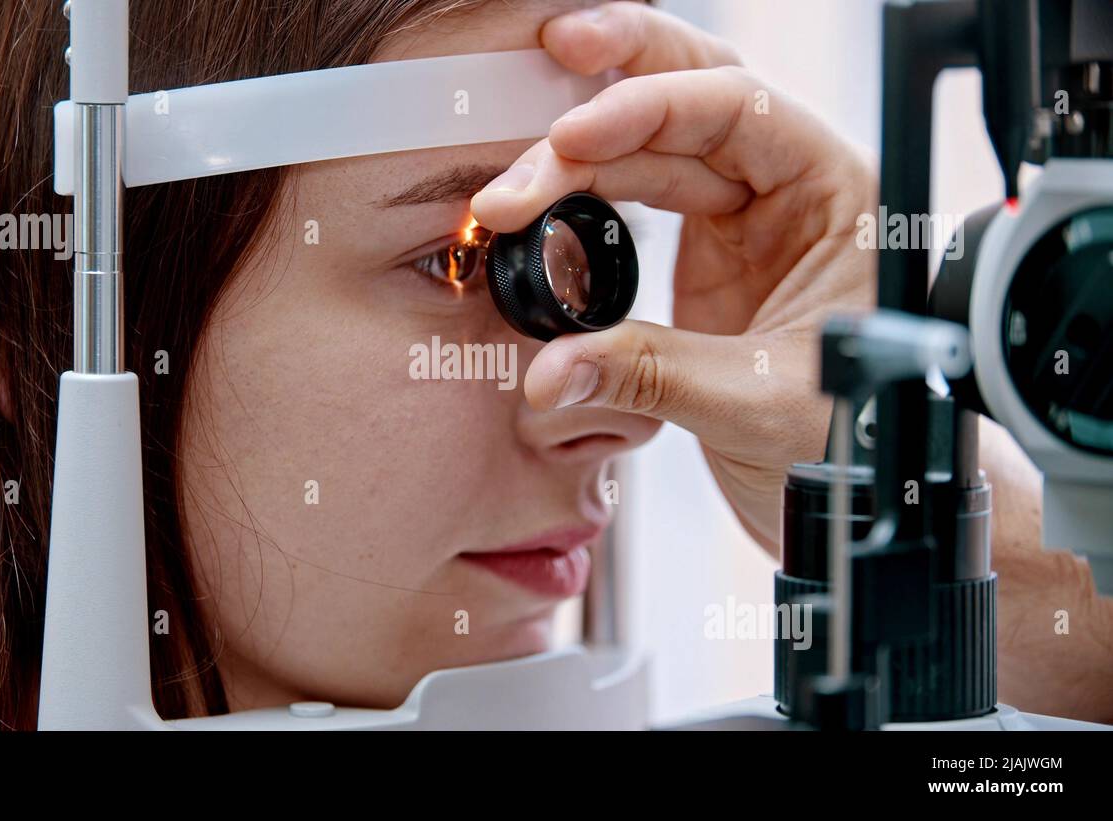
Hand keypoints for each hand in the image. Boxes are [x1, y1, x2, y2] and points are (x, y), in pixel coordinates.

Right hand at [471, 2, 875, 552]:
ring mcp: (745, 223)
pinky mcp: (708, 259)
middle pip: (694, 100)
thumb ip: (650, 376)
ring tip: (509, 194)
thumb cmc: (858, 443)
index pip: (738, 110)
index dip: (645, 111)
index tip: (569, 139)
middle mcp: (790, 193)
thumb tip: (551, 369)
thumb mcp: (757, 405)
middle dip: (614, 83)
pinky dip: (585, 205)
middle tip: (541, 57)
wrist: (860, 500)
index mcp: (835, 195)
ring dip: (578, 164)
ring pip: (654, 154)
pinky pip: (638, 205)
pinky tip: (540, 213)